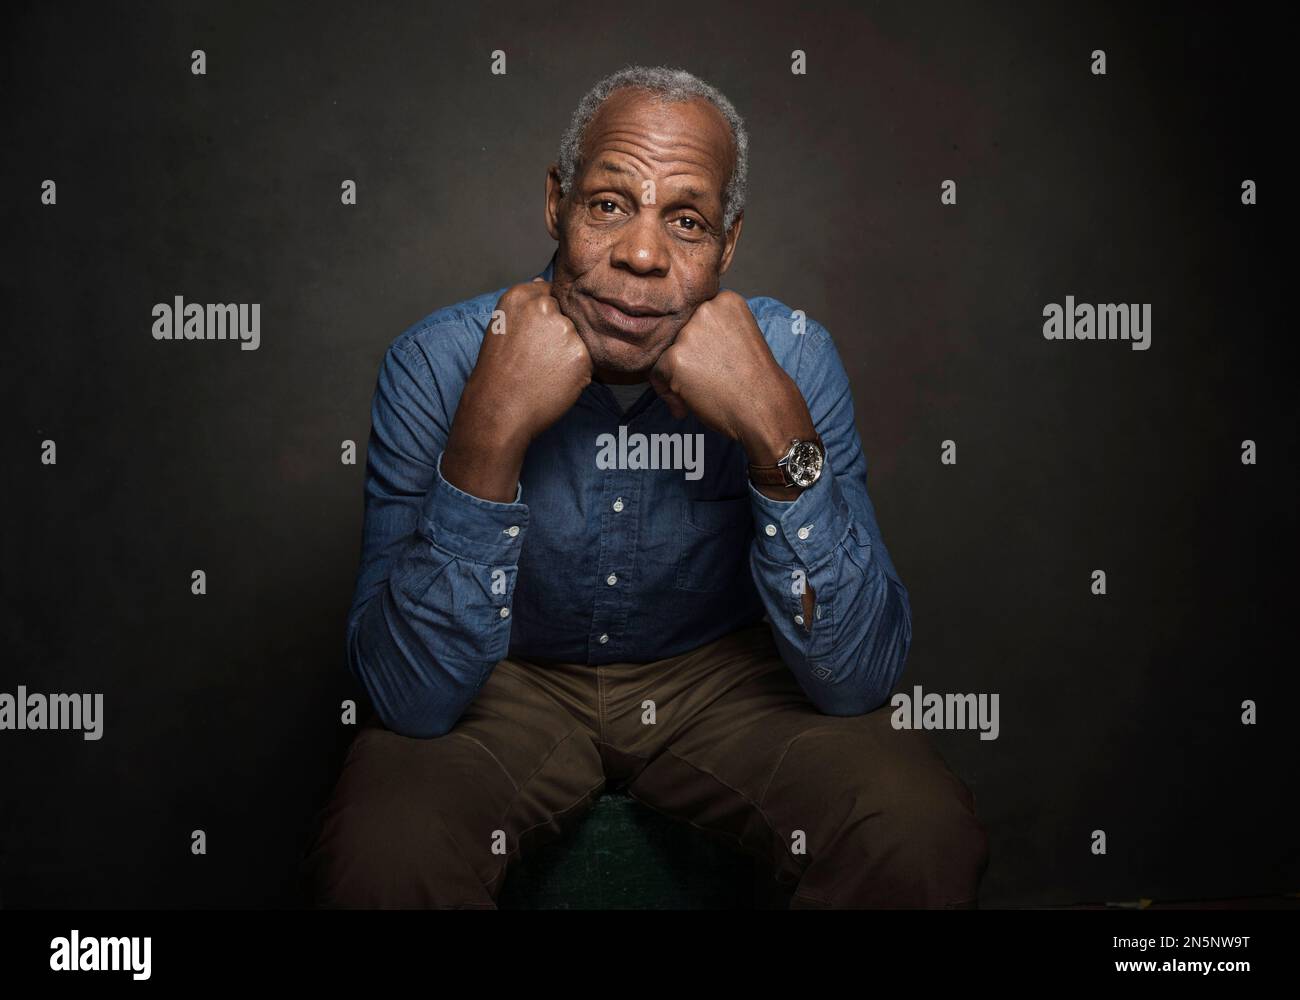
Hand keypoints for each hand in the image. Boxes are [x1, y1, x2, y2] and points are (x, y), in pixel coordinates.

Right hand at [442, 279, 591, 500]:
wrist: (499, 408)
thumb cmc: (497, 372)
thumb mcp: (501, 326)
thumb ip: (525, 303)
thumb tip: (543, 284)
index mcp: (520, 296)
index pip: (549, 294)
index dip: (544, 318)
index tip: (535, 336)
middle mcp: (545, 307)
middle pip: (566, 316)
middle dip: (558, 335)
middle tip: (537, 359)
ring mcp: (566, 330)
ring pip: (578, 339)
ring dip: (568, 354)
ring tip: (543, 372)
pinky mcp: (581, 355)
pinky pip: (586, 361)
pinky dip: (575, 373)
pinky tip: (554, 382)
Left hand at [648, 290, 814, 465]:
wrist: (764, 407)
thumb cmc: (756, 380)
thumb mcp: (741, 336)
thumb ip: (714, 330)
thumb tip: (682, 341)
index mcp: (725, 300)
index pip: (695, 315)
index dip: (699, 342)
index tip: (709, 360)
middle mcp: (705, 310)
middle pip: (678, 332)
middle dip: (686, 357)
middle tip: (705, 379)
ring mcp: (688, 333)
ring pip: (665, 352)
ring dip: (675, 375)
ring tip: (699, 392)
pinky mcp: (675, 358)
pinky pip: (656, 373)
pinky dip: (667, 392)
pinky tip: (686, 404)